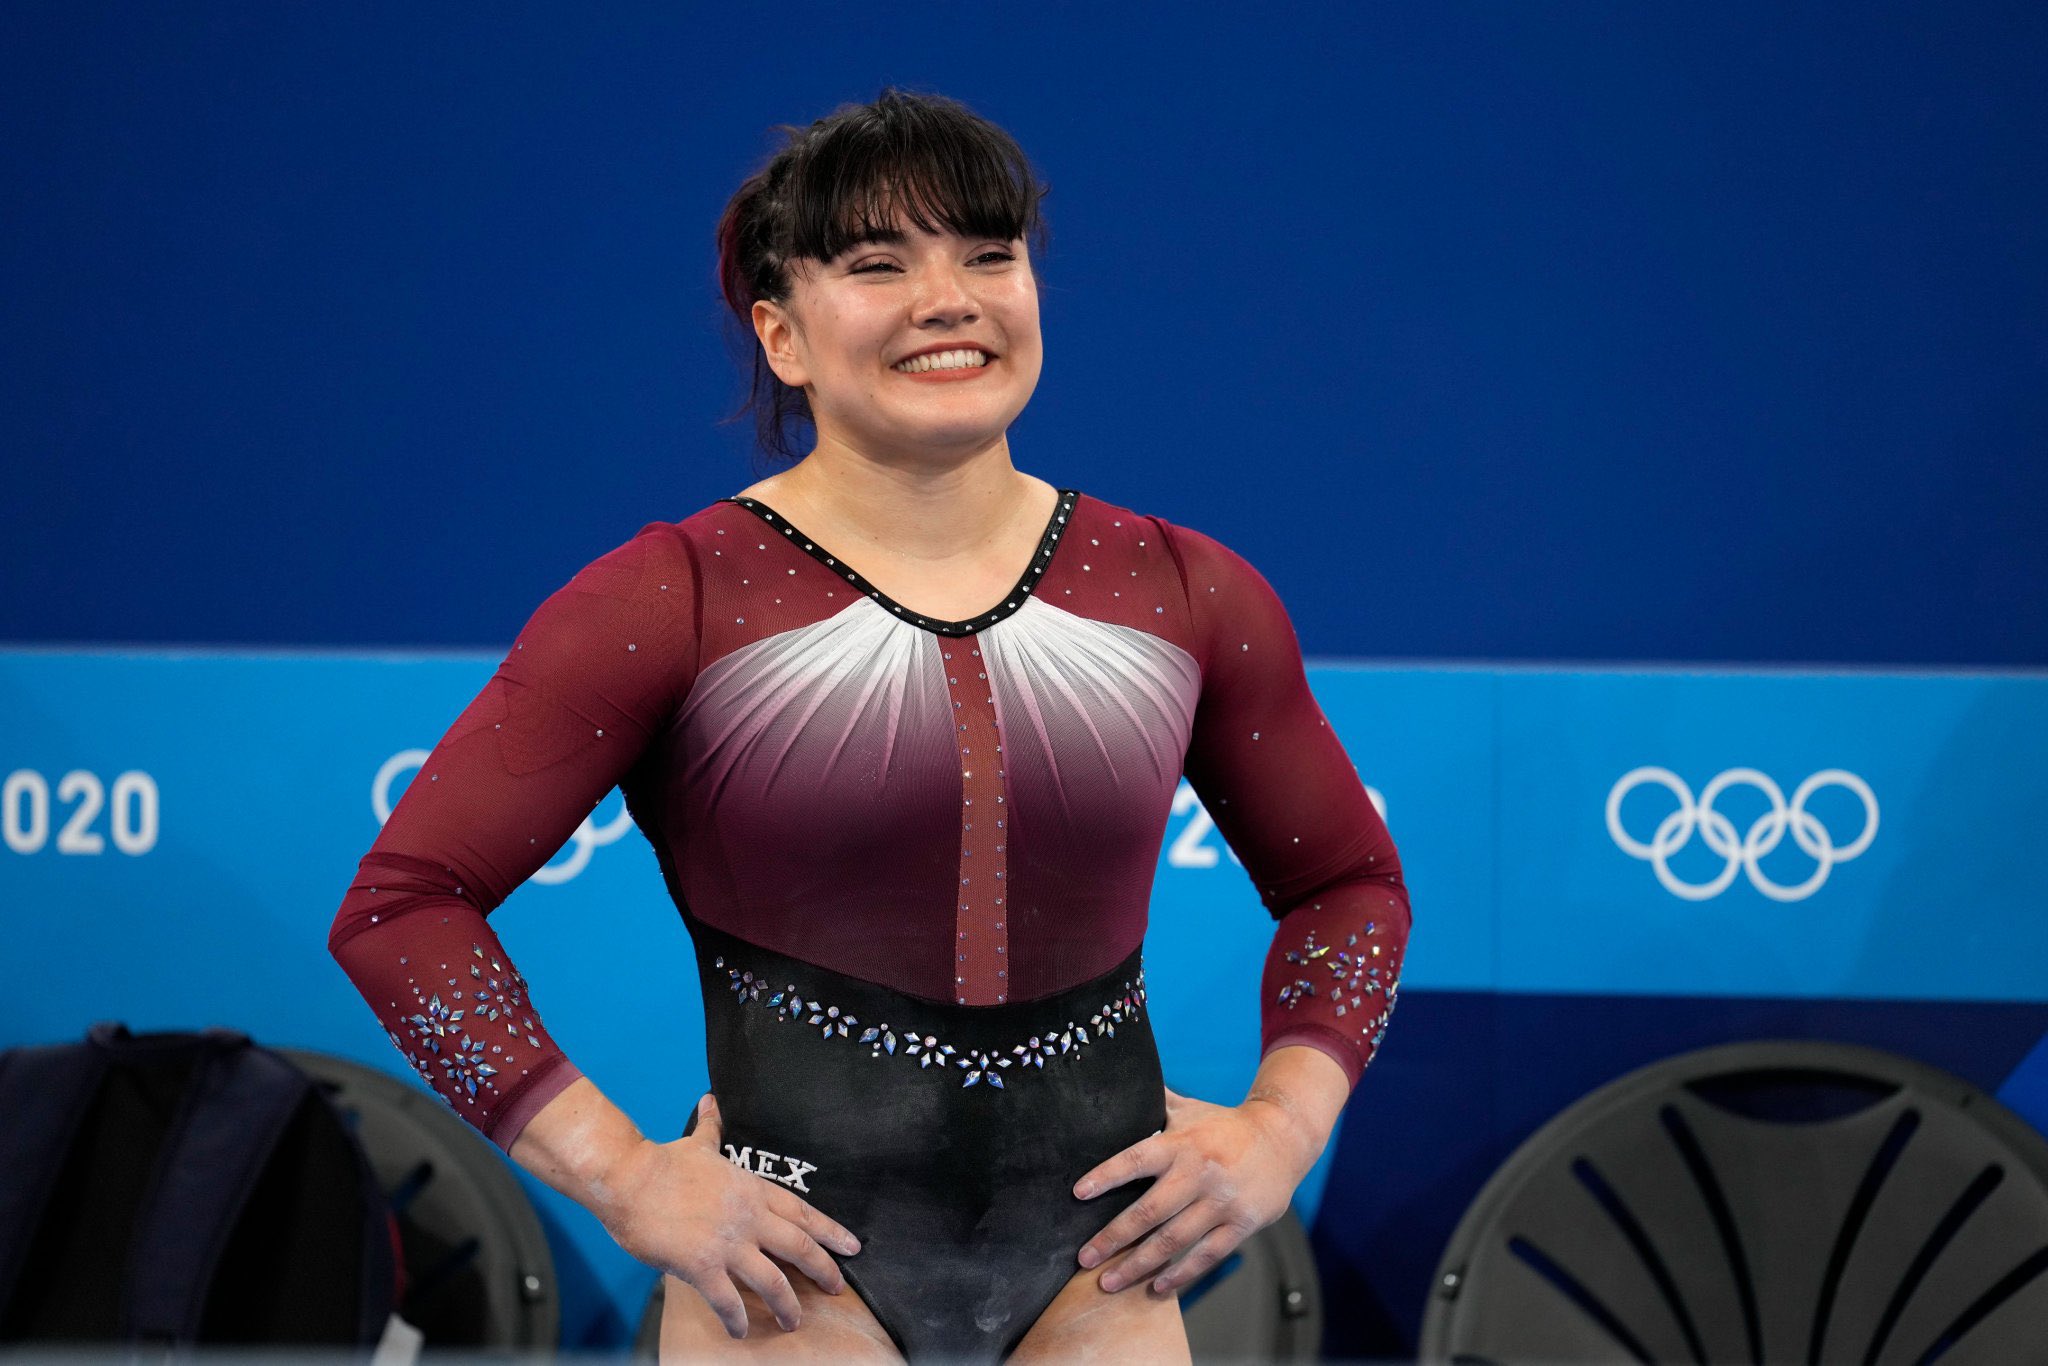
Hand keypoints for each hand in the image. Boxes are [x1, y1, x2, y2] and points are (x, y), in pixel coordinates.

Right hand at [600, 1093, 862, 1338]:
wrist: (629, 1179)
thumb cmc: (661, 1162)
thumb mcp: (697, 1144)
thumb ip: (711, 1127)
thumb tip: (711, 1100)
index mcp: (752, 1189)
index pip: (802, 1212)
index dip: (830, 1231)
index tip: (852, 1246)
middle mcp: (749, 1217)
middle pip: (799, 1247)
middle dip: (823, 1270)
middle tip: (838, 1287)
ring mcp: (728, 1243)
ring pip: (772, 1281)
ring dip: (787, 1305)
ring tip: (794, 1321)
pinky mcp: (702, 1266)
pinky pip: (728, 1301)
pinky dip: (738, 1319)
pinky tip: (741, 1331)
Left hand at [1071, 1084, 1313, 1295]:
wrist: (1284, 1137)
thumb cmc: (1226, 1126)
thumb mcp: (1190, 1109)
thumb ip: (1156, 1104)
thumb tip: (1121, 1085)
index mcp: (1181, 1143)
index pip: (1137, 1158)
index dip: (1107, 1175)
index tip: (1079, 1193)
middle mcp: (1199, 1173)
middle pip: (1150, 1211)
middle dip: (1113, 1237)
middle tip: (1084, 1258)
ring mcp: (1222, 1201)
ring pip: (1174, 1240)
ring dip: (1138, 1265)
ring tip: (1109, 1282)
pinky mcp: (1242, 1224)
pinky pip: (1206, 1255)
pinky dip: (1180, 1274)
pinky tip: (1157, 1287)